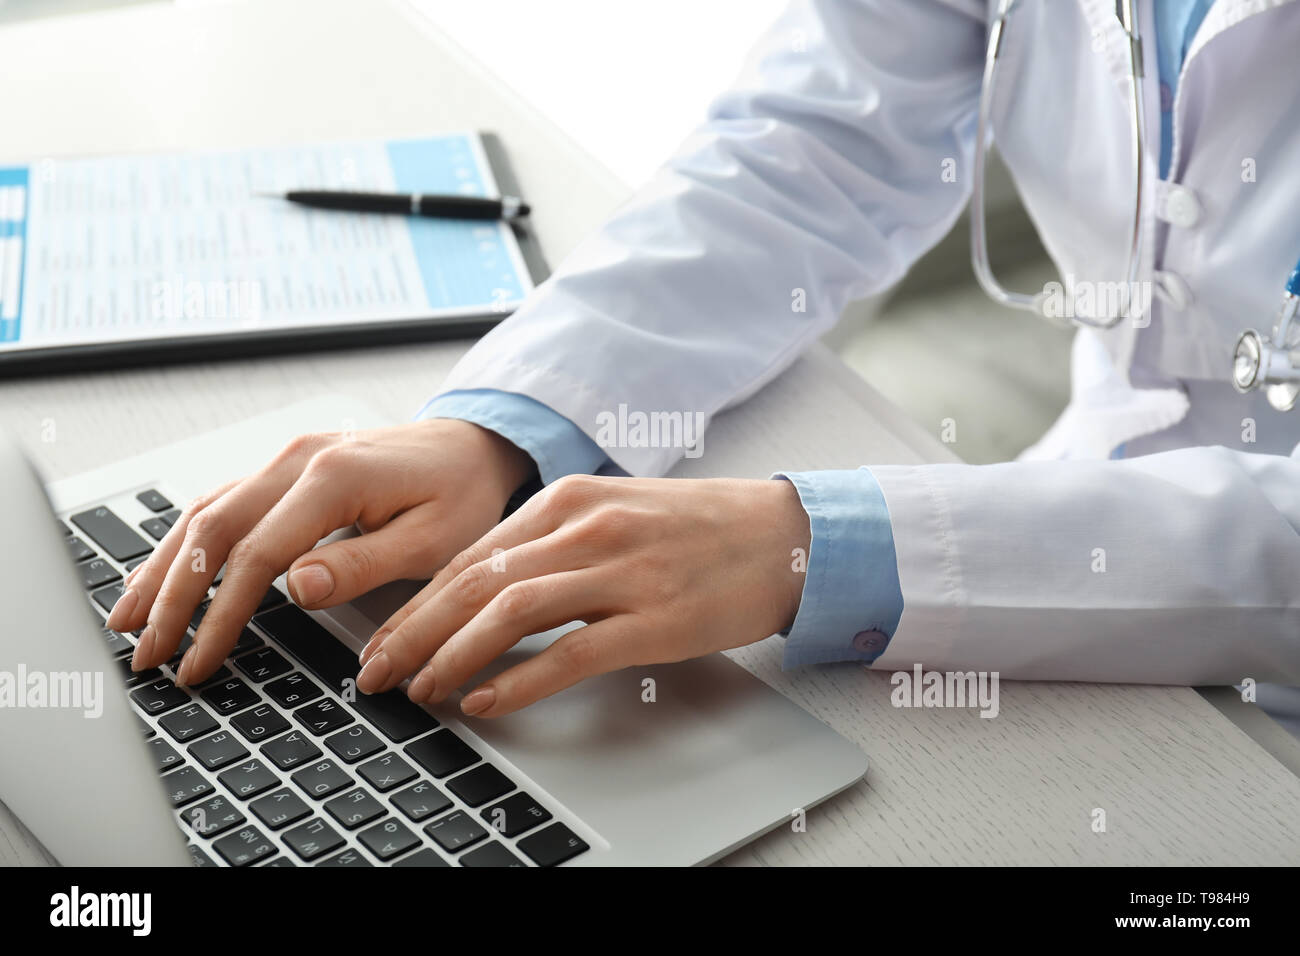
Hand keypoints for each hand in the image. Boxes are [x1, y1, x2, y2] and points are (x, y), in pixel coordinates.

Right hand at [107, 418, 534, 684]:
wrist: (472, 445)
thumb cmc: (461, 493)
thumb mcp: (432, 541)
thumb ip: (363, 565)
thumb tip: (295, 588)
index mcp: (333, 477)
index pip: (256, 555)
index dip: (220, 615)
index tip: (197, 662)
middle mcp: (297, 459)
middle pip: (211, 529)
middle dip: (171, 596)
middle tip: (145, 653)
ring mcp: (287, 458)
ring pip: (205, 512)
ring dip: (163, 567)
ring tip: (129, 619)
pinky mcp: (286, 466)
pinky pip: (223, 502)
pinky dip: (186, 541)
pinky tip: (164, 572)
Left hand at [355, 474, 811, 716]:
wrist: (781, 534)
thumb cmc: (694, 529)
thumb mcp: (611, 513)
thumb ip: (548, 541)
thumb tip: (480, 589)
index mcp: (567, 499)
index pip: (470, 555)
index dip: (417, 604)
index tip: (382, 640)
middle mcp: (585, 527)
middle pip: (476, 582)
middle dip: (415, 633)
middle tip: (376, 674)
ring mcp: (621, 571)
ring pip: (510, 612)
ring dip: (455, 656)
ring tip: (422, 690)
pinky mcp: (654, 618)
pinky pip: (570, 652)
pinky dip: (520, 679)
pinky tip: (487, 700)